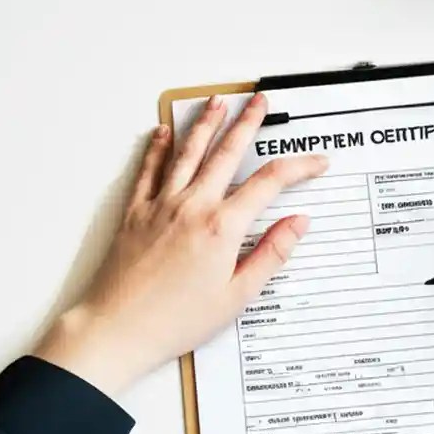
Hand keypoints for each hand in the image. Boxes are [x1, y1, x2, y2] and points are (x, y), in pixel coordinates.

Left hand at [35, 94, 327, 394]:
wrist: (117, 329)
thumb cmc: (176, 320)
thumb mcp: (238, 295)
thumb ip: (271, 254)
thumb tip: (298, 224)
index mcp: (222, 228)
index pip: (270, 183)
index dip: (298, 168)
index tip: (315, 163)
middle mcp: (192, 207)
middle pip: (227, 153)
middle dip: (247, 123)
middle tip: (260, 104)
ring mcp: (161, 206)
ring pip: (188, 153)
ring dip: (205, 124)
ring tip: (217, 103)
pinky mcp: (136, 213)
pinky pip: (148, 170)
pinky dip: (157, 148)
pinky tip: (163, 132)